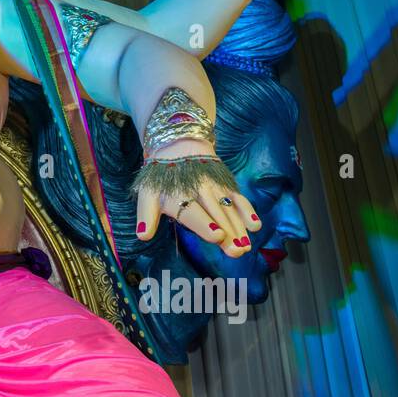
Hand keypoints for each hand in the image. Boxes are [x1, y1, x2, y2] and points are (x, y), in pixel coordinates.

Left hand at [134, 139, 260, 257]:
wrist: (176, 146)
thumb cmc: (160, 179)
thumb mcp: (147, 194)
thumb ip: (146, 216)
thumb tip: (142, 235)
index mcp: (178, 197)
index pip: (193, 213)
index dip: (204, 224)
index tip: (217, 236)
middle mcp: (199, 191)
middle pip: (215, 214)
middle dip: (228, 232)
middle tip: (237, 250)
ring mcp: (215, 187)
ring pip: (229, 209)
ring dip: (239, 227)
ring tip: (246, 246)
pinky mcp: (226, 184)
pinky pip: (238, 198)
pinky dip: (247, 210)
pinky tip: (255, 226)